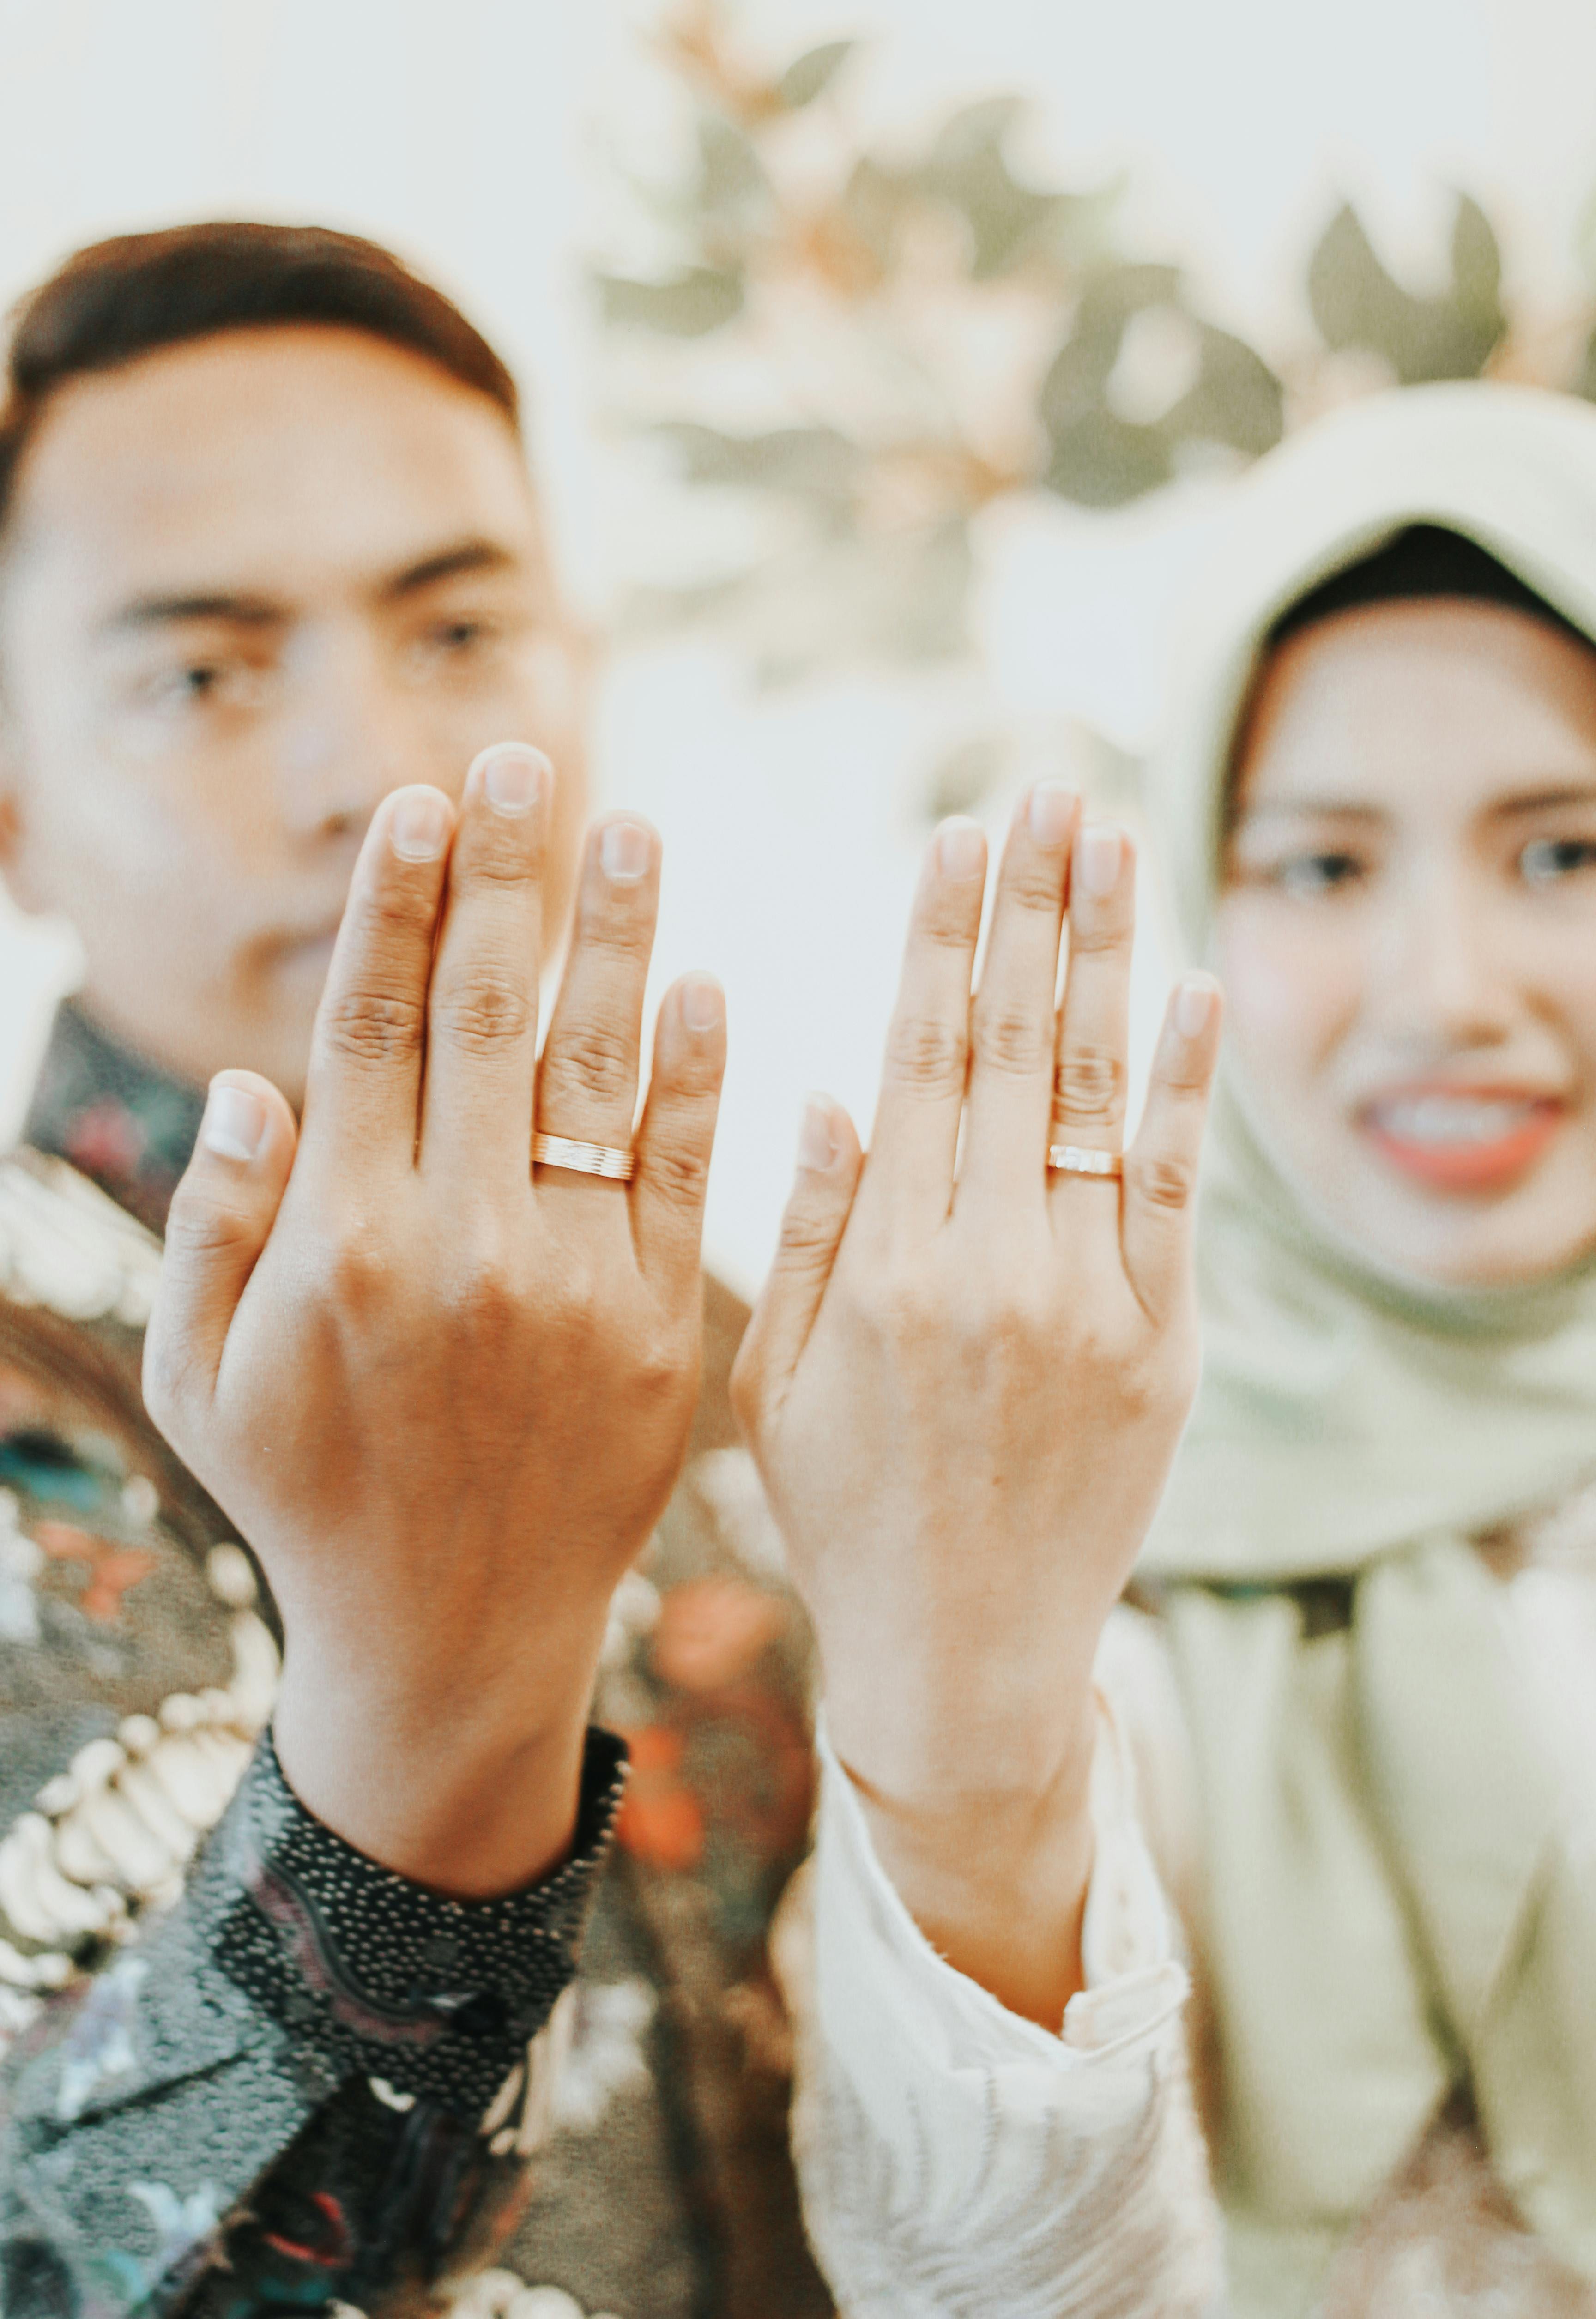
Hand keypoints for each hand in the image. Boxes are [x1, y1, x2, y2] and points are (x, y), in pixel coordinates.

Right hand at [143, 746, 724, 1893]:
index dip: (398, 903)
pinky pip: (684, 1179)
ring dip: (616, 939)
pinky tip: (703, 983)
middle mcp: (459, 1244)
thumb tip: (244, 1081)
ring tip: (635, 827)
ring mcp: (573, 1285)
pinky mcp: (665, 1331)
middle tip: (528, 759)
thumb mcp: (204, 1381)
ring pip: (597, 1073)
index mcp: (339, 1240)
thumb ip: (213, 1229)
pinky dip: (695, 1079)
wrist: (451, 1643)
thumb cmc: (308, 1504)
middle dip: (507, 877)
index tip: (425, 804)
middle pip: (488, 1017)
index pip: (373, 1025)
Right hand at [732, 785, 1218, 2023]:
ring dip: (1107, 952)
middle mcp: (986, 1267)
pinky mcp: (1161, 1343)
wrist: (961, 1662)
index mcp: (879, 1267)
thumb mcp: (770, 1381)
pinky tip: (1198, 983)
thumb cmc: (844, 1518)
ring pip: (1099, 1090)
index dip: (940, 937)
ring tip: (1112, 839)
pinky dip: (1193, 1083)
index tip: (955, 838)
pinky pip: (1180, 1187)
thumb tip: (827, 1086)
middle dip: (1030, 904)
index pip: (918, 1058)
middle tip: (1046, 790)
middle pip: (1015, 1044)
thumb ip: (797, 1232)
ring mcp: (1086, 1302)